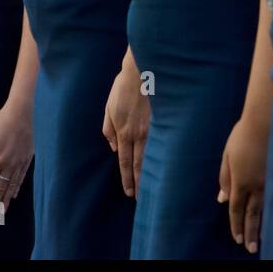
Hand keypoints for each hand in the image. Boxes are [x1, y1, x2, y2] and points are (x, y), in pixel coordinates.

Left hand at [0, 99, 33, 219]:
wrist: (22, 113)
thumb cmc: (1, 122)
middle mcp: (8, 164)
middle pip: (0, 188)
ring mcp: (19, 162)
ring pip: (12, 186)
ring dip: (6, 200)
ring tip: (2, 212)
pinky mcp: (27, 158)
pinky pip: (22, 177)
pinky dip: (17, 187)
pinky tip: (14, 195)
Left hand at [102, 62, 150, 197]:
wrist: (143, 73)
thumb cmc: (123, 89)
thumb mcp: (108, 108)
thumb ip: (109, 130)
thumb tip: (113, 148)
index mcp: (123, 132)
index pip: (124, 162)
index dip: (126, 178)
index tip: (129, 192)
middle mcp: (138, 134)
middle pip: (138, 165)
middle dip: (139, 183)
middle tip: (141, 198)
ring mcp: (152, 130)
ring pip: (151, 158)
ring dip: (150, 175)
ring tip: (151, 189)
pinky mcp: (162, 124)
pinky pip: (160, 146)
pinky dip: (160, 159)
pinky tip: (163, 168)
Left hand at [218, 116, 267, 253]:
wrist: (265, 120)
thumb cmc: (242, 135)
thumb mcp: (227, 156)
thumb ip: (225, 178)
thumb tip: (222, 198)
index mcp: (240, 181)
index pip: (236, 209)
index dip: (236, 225)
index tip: (237, 239)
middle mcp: (256, 185)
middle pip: (252, 215)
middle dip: (250, 232)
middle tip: (251, 248)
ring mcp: (271, 180)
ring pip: (266, 208)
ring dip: (263, 225)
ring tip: (262, 239)